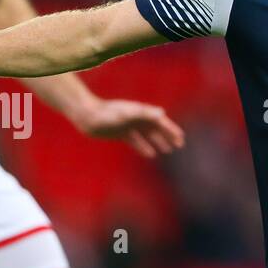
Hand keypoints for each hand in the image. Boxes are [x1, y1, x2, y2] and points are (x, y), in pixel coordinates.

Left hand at [70, 98, 184, 157]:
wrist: (87, 116)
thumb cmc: (107, 114)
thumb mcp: (127, 114)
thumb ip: (144, 113)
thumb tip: (162, 113)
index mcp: (140, 112)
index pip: (160, 122)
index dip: (171, 129)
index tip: (181, 138)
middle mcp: (136, 118)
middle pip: (156, 128)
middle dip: (168, 136)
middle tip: (179, 145)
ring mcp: (129, 125)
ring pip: (148, 135)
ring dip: (158, 142)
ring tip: (167, 150)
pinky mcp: (121, 133)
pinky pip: (136, 141)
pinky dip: (144, 147)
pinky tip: (150, 154)